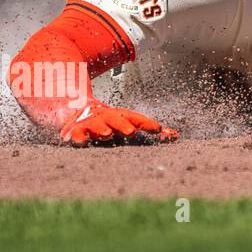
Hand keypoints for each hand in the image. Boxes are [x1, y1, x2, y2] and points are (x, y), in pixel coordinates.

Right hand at [60, 101, 177, 146]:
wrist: (77, 110)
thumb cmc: (110, 120)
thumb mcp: (129, 121)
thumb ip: (149, 128)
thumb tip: (175, 135)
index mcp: (122, 115)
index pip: (136, 117)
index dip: (147, 123)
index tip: (158, 129)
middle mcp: (108, 117)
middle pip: (117, 119)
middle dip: (123, 125)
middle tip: (131, 131)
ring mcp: (92, 123)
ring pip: (97, 125)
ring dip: (102, 129)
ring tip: (106, 134)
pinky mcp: (76, 130)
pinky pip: (76, 134)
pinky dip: (78, 138)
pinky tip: (82, 142)